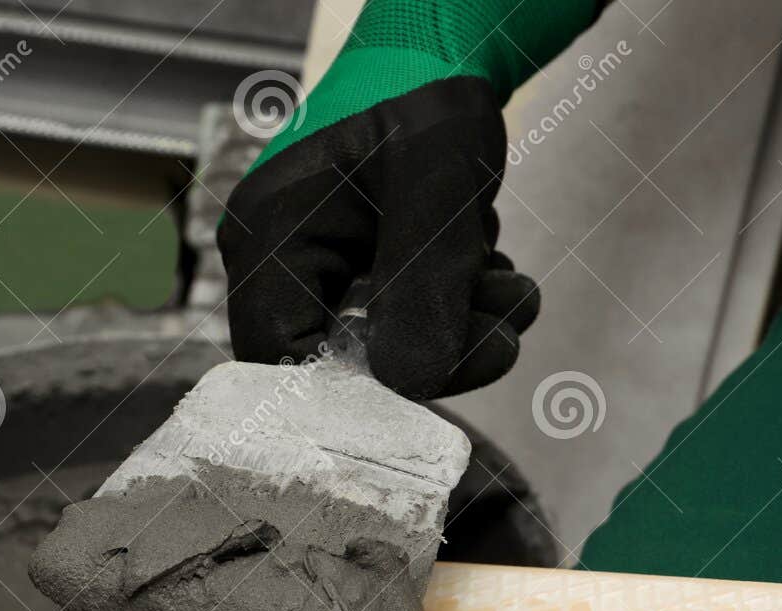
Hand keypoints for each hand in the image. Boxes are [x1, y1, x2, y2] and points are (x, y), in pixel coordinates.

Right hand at [216, 0, 603, 400]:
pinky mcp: (350, 266)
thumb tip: (412, 381)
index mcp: (270, 232)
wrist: (444, 50)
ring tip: (510, 290)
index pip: (279, 358)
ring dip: (454, 333)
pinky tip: (487, 273)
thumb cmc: (430, 95)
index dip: (359, 388)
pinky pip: (395, 320)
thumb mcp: (440, 187)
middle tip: (505, 326)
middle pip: (335, 360)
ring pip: (377, 345)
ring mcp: (311, 262)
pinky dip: (450, 311)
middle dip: (429, 353)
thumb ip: (426, 284)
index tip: (443, 369)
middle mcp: (275, 255)